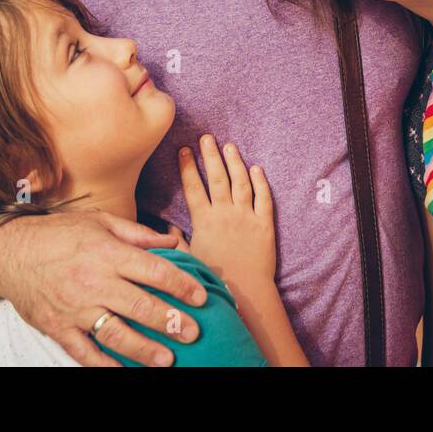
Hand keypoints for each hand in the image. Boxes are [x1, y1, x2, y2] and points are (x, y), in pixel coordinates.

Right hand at [0, 209, 207, 367]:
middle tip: (192, 332)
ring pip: (115, 334)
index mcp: (108, 254)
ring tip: (167, 359)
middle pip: (139, 306)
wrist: (8, 252)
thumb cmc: (58, 234)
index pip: (153, 270)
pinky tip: (125, 372)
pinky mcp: (58, 327)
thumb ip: (138, 235)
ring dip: (144, 349)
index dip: (180, 285)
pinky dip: (104, 366)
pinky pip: (84, 352)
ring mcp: (75, 308)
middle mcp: (94, 282)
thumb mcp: (99, 222)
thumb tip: (173, 240)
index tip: (201, 297)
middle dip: (170, 321)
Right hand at [178, 134, 276, 299]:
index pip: (193, 187)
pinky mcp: (265, 224)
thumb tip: (167, 226)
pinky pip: (264, 198)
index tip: (183, 150)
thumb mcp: (188, 260)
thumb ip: (176, 241)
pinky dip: (260, 182)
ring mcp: (246, 217)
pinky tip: (257, 169)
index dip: (187, 167)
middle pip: (217, 177)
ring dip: (235, 162)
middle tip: (206, 138)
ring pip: (241, 182)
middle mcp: (225, 214)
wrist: (245, 293)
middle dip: (210, 155)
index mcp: (204, 221)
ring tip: (229, 146)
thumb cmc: (214, 280)